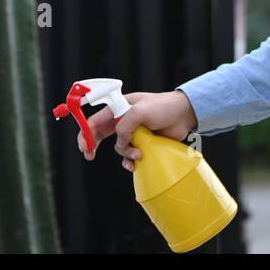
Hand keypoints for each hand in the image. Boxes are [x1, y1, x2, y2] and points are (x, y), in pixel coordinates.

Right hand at [76, 91, 198, 170]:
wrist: (184, 115)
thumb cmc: (164, 107)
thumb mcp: (140, 111)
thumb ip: (125, 126)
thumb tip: (120, 142)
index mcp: (119, 108)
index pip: (96, 120)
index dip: (87, 132)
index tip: (85, 146)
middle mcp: (123, 120)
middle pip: (101, 134)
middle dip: (93, 145)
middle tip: (89, 155)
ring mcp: (133, 132)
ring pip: (118, 148)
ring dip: (125, 154)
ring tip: (138, 154)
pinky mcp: (143, 143)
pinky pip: (130, 155)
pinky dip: (130, 161)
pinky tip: (137, 162)